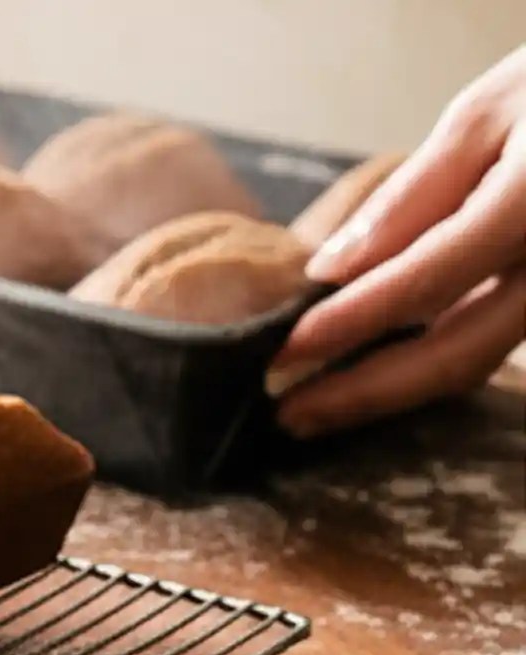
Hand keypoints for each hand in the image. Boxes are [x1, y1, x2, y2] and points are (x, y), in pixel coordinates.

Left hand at [274, 46, 525, 437]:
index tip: (283, 351)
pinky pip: (493, 341)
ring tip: (318, 403)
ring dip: (394, 390)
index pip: (424, 280)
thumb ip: (412, 197)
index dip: (349, 323)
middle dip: (366, 393)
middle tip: (288, 414)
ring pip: (477, 359)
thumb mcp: (483, 117)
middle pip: (457, 352)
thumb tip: (333, 268)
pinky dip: (431, 362)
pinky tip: (376, 369)